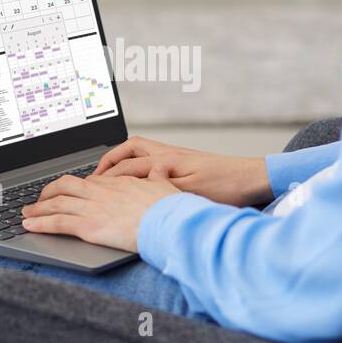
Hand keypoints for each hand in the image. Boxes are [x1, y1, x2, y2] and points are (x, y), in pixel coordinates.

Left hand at [21, 169, 179, 251]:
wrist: (170, 223)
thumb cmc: (171, 209)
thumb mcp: (165, 186)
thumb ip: (157, 178)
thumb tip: (159, 170)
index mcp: (117, 183)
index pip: (88, 182)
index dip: (73, 187)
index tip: (66, 193)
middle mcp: (100, 192)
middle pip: (65, 186)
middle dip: (48, 193)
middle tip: (38, 200)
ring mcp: (92, 208)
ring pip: (56, 203)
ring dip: (37, 208)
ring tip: (25, 213)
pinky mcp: (88, 226)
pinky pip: (57, 222)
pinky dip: (40, 223)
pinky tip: (29, 225)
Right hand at [92, 136, 272, 206]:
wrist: (250, 179)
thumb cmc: (225, 188)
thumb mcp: (190, 194)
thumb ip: (161, 189)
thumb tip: (136, 188)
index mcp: (166, 161)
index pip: (128, 168)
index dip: (107, 179)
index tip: (91, 188)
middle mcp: (168, 154)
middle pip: (129, 149)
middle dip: (108, 162)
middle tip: (94, 178)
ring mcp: (175, 155)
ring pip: (139, 148)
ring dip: (121, 158)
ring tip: (109, 173)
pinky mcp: (183, 160)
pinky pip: (151, 154)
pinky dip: (136, 161)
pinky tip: (136, 173)